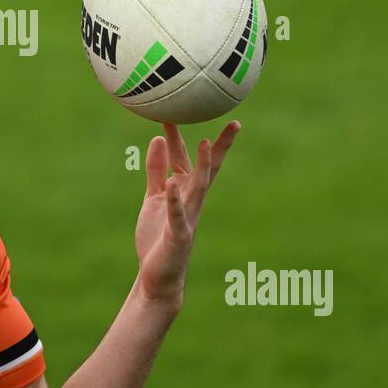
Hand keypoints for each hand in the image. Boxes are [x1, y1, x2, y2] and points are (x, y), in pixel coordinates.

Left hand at [134, 120, 240, 307]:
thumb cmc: (157, 237)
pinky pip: (175, 214)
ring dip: (201, 166)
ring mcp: (187, 217)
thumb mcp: (153, 197)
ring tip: (204, 143)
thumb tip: (156, 139)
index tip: (201, 110)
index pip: (196, 159)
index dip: (200, 136)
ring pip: (197, 188)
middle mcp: (192, 201)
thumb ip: (156, 170)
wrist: (157, 276)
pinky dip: (174, 199)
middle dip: (220, 147)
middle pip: (208, 170)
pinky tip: (172, 184)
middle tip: (234, 124)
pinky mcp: (177, 235)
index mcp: (185, 191)